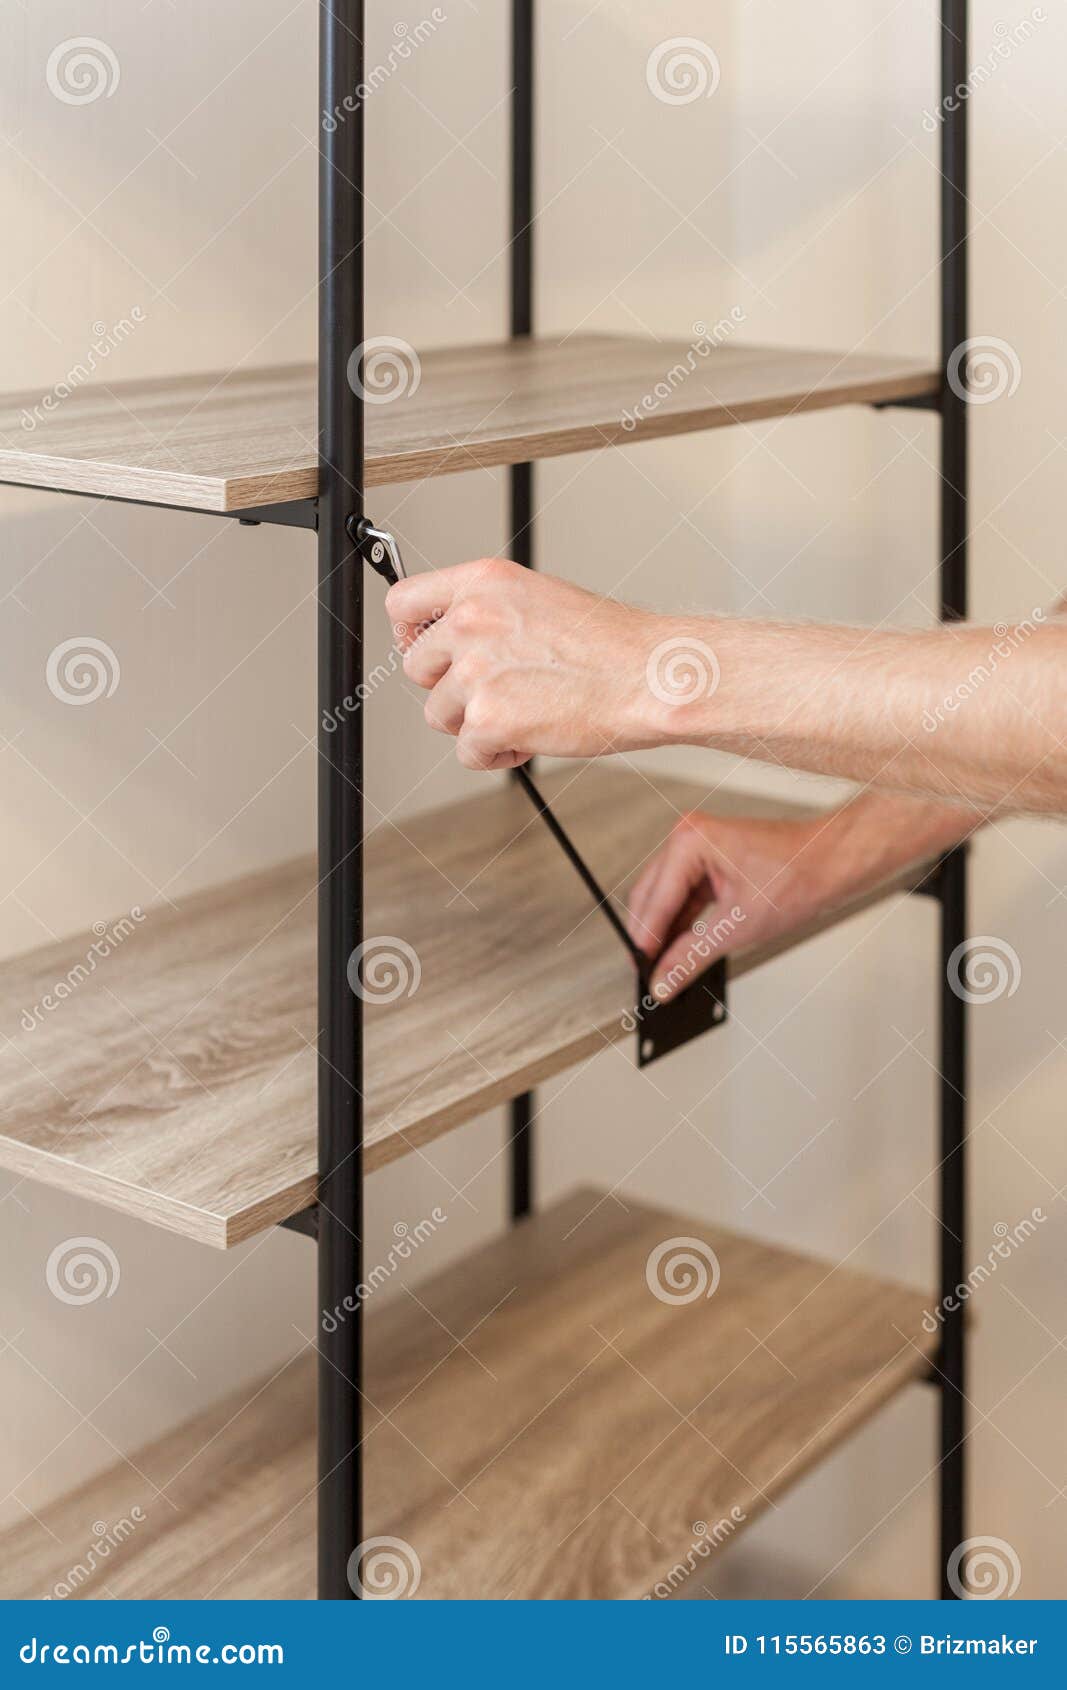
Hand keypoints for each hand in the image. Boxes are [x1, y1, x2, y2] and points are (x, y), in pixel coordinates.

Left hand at [386, 559, 678, 770]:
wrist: (650, 676)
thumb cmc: (611, 646)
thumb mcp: (539, 599)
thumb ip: (488, 614)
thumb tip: (452, 643)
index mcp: (483, 582)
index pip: (403, 604)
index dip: (410, 636)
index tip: (428, 653)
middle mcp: (471, 620)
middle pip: (416, 668)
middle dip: (451, 688)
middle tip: (497, 692)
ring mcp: (476, 670)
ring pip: (440, 715)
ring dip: (476, 723)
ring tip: (526, 712)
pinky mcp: (487, 718)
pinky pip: (466, 752)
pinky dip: (496, 754)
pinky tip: (533, 734)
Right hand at [628, 810, 830, 997]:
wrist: (834, 862)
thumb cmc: (799, 876)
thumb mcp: (739, 926)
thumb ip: (691, 955)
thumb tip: (664, 979)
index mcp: (691, 842)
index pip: (655, 901)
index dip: (645, 942)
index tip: (639, 973)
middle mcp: (689, 837)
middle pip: (651, 896)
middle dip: (649, 937)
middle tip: (647, 975)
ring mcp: (699, 846)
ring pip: (665, 897)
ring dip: (665, 931)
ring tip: (662, 967)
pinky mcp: (711, 860)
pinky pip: (685, 894)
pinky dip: (682, 921)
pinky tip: (679, 948)